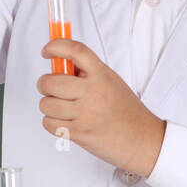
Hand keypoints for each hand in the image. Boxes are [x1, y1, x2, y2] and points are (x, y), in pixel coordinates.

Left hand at [37, 38, 166, 176]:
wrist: (142, 139)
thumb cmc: (127, 111)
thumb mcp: (111, 82)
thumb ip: (88, 72)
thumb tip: (60, 64)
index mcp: (101, 75)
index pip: (75, 51)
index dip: (55, 46)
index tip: (47, 51)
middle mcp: (93, 92)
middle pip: (51, 81)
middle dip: (44, 84)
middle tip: (51, 87)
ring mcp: (85, 113)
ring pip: (46, 104)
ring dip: (49, 106)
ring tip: (62, 108)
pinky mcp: (79, 133)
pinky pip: (49, 123)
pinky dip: (51, 123)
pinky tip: (64, 121)